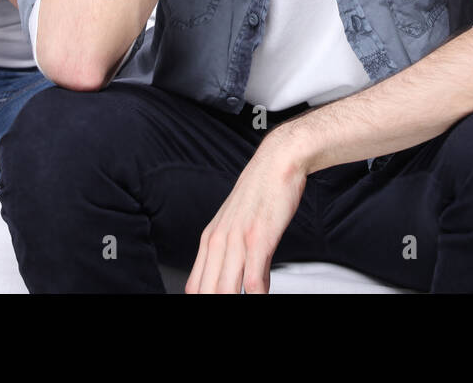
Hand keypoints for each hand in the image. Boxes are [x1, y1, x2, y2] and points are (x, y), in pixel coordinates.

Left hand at [185, 134, 305, 293]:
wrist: (277, 162)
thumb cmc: (260, 193)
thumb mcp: (236, 223)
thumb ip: (234, 253)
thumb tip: (240, 283)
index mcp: (210, 239)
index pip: (194, 286)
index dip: (202, 300)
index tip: (214, 303)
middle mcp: (219, 240)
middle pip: (207, 291)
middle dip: (217, 302)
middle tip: (228, 311)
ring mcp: (237, 240)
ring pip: (226, 290)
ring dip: (235, 302)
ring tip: (248, 303)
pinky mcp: (259, 238)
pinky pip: (253, 279)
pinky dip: (257, 294)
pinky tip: (261, 293)